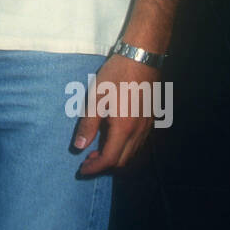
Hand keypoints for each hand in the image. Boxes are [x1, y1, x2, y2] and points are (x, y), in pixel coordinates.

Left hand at [72, 54, 158, 176]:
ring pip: (131, 154)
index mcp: (124, 129)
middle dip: (103, 166)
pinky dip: (123, 149)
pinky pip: (138, 144)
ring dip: (114, 158)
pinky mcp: (150, 121)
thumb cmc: (116, 76)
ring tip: (96, 151)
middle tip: (86, 160)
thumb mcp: (96, 98)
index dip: (94, 169)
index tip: (81, 170)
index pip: (109, 160)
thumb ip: (88, 125)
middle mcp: (138, 132)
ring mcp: (146, 127)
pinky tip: (112, 139)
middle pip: (122, 161)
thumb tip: (79, 147)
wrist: (142, 59)